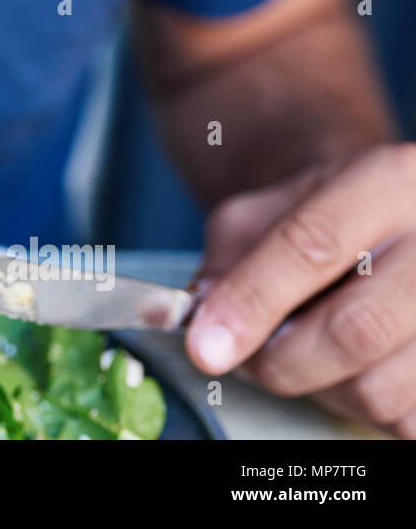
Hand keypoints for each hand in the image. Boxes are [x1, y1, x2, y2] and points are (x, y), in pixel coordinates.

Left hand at [186, 144, 415, 436]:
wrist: (382, 226)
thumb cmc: (318, 221)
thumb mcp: (263, 213)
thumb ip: (229, 258)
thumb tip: (204, 317)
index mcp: (385, 183)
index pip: (313, 245)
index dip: (252, 302)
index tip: (206, 346)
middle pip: (356, 329)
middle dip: (280, 361)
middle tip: (246, 360)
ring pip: (380, 387)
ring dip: (321, 387)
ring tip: (306, 354)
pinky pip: (403, 417)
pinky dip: (359, 404)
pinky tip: (351, 368)